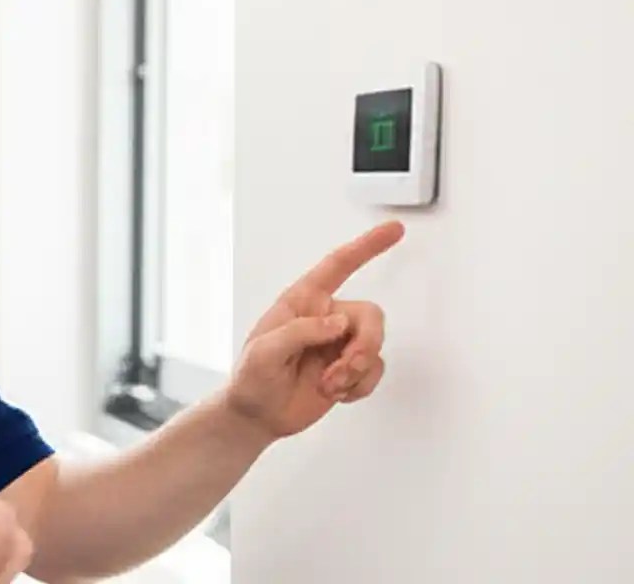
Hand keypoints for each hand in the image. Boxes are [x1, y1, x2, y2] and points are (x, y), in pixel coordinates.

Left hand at [224, 221, 403, 439]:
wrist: (257, 416)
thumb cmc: (251, 378)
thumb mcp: (263, 351)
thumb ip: (299, 331)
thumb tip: (338, 323)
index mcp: (302, 302)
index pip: (338, 266)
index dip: (366, 246)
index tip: (393, 230)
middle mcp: (325, 318)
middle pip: (370, 315)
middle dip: (364, 344)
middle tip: (343, 370)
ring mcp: (339, 344)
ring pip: (375, 345)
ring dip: (357, 371)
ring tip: (330, 386)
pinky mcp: (348, 370)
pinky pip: (374, 370)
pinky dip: (360, 386)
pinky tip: (336, 394)